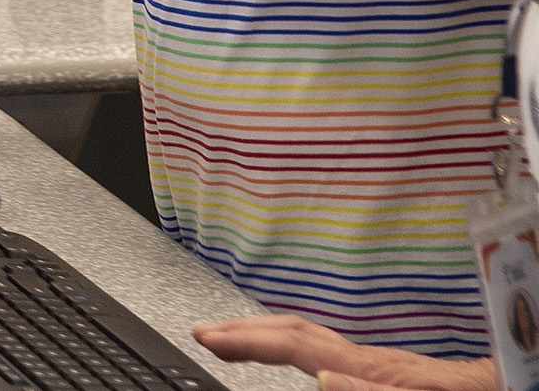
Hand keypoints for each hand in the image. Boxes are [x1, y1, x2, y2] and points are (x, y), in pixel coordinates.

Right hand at [192, 314, 494, 390]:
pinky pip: (335, 352)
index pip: (299, 346)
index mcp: (381, 371)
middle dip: (248, 329)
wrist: (525, 385)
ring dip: (269, 334)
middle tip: (206, 330)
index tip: (208, 335)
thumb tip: (321, 378)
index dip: (248, 338)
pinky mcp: (400, 376)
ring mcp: (389, 366)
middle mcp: (379, 363)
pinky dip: (300, 348)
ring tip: (237, 336)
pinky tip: (298, 356)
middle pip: (300, 332)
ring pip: (315, 339)